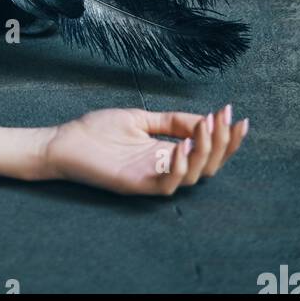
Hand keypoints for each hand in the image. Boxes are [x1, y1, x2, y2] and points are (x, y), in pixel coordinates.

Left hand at [41, 105, 247, 195]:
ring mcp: (150, 178)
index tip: (236, 115)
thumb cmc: (97, 131)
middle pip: (206, 166)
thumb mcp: (140, 119)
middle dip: (222, 144)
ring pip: (191, 176)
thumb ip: (170, 121)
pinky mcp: (135, 185)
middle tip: (226, 120)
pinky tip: (184, 147)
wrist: (63, 141)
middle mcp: (163, 168)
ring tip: (206, 129)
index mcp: (166, 153)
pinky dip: (179, 166)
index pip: (205, 151)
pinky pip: (166, 184)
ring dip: (204, 152)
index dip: (224, 138)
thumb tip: (203, 117)